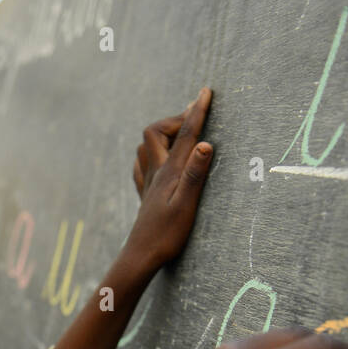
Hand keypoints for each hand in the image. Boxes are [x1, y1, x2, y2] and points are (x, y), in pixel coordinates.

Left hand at [125, 87, 213, 271]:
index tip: (206, 92)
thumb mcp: (187, 205)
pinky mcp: (145, 194)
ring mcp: (148, 182)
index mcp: (169, 171)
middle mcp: (156, 172)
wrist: (141, 256)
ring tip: (179, 133)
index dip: (196, 111)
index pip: (185, 134)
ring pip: (146, 145)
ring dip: (162, 133)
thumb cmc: (166, 235)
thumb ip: (195, 174)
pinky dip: (150, 152)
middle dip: (176, 119)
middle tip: (197, 116)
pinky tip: (156, 158)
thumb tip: (205, 143)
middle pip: (157, 132)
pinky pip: (142, 164)